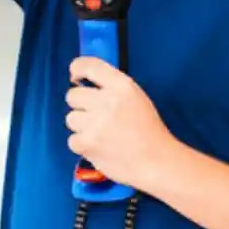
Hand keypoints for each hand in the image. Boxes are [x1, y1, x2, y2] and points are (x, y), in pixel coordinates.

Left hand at [66, 56, 177, 190]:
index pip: (89, 66)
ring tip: (102, 134)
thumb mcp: (136, 97)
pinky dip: (83, 145)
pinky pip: (72, 139)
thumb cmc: (149, 132)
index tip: (75, 77)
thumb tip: (83, 80)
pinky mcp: (88, 143)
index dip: (77, 69)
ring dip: (82, 127)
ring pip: (71, 118)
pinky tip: (100, 146)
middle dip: (81, 105)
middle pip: (72, 95)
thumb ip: (111, 87)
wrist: (158, 162)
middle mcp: (107, 101)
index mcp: (122, 86)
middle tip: (97, 116)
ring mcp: (96, 123)